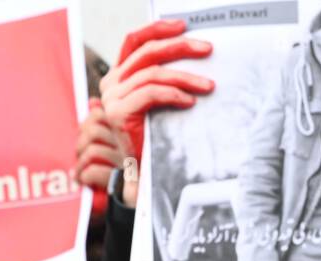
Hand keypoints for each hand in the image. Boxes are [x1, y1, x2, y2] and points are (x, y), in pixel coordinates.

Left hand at [75, 98, 126, 217]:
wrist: (136, 204)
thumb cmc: (122, 175)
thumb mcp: (109, 146)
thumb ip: (101, 124)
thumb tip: (92, 102)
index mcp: (125, 133)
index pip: (98, 115)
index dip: (85, 124)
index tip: (84, 139)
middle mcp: (128, 144)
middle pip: (94, 130)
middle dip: (80, 144)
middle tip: (80, 158)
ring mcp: (127, 162)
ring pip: (93, 150)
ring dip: (80, 163)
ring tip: (78, 173)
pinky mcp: (124, 180)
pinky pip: (95, 170)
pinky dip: (85, 176)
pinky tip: (85, 181)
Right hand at [99, 19, 214, 206]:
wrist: (141, 175)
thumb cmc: (156, 140)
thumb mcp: (160, 104)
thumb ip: (164, 82)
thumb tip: (195, 57)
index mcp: (118, 77)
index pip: (134, 41)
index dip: (158, 29)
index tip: (183, 25)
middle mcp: (111, 84)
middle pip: (147, 52)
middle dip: (180, 47)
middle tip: (207, 49)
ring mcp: (112, 98)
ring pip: (153, 74)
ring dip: (186, 77)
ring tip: (210, 85)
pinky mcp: (119, 114)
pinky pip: (151, 94)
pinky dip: (174, 94)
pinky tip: (191, 102)